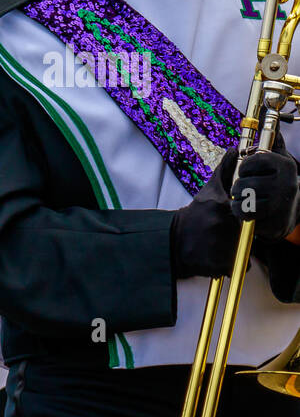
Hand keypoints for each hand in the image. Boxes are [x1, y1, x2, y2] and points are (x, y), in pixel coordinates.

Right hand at [172, 149, 239, 277]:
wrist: (170, 242)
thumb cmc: (192, 216)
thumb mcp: (207, 192)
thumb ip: (224, 171)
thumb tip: (233, 150)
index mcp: (221, 208)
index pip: (246, 213)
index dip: (241, 217)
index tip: (228, 219)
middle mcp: (221, 226)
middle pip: (244, 232)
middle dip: (236, 234)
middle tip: (220, 233)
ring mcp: (220, 246)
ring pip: (241, 250)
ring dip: (233, 249)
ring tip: (216, 244)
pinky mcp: (218, 265)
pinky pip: (235, 266)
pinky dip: (227, 265)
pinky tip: (214, 257)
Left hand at [232, 134, 299, 241]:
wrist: (286, 214)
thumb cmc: (274, 183)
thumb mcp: (274, 161)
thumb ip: (269, 142)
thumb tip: (268, 115)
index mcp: (285, 165)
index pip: (252, 161)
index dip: (244, 167)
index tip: (248, 170)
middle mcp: (287, 183)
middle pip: (243, 183)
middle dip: (238, 187)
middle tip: (247, 189)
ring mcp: (282, 203)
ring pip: (243, 199)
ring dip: (239, 201)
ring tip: (247, 200)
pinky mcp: (275, 221)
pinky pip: (245, 214)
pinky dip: (241, 213)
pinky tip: (249, 211)